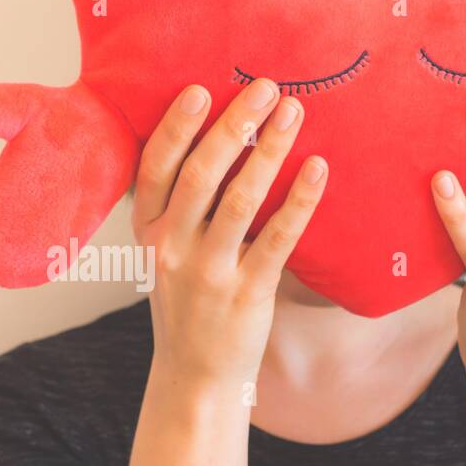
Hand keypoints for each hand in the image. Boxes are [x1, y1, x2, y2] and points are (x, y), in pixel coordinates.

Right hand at [133, 79, 327, 388]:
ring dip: (270, 151)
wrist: (195, 377)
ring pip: (240, 200)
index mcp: (147, 232)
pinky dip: (299, 201)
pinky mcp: (248, 293)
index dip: (176, 128)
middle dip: (234, 126)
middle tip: (266, 88)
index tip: (201, 89)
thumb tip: (215, 138)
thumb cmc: (187, 302)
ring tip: (295, 113)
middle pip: (200, 175)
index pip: (155, 170)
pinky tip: (319, 170)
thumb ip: (178, 206)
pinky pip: (278, 239)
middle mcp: (171, 248)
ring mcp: (208, 272)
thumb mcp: (163, 253)